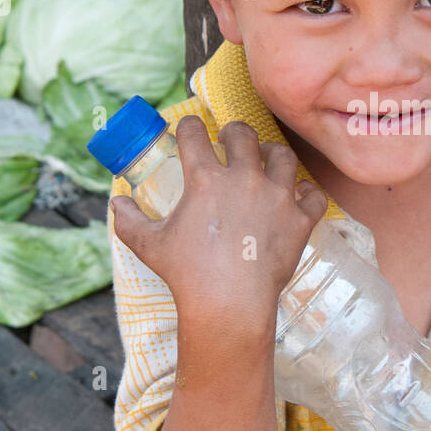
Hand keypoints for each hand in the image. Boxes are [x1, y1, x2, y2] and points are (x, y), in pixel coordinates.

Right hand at [109, 116, 327, 335]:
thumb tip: (117, 202)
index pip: (194, 133)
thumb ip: (129, 220)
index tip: (189, 130)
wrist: (229, 304)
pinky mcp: (300, 221)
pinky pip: (314, 195)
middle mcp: (244, 179)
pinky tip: (300, 195)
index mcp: (205, 179)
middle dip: (233, 132)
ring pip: (283, 156)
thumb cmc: (186, 274)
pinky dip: (308, 193)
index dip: (188, 126)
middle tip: (230, 140)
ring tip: (266, 160)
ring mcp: (277, 198)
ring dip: (273, 154)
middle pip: (243, 134)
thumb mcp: (148, 245)